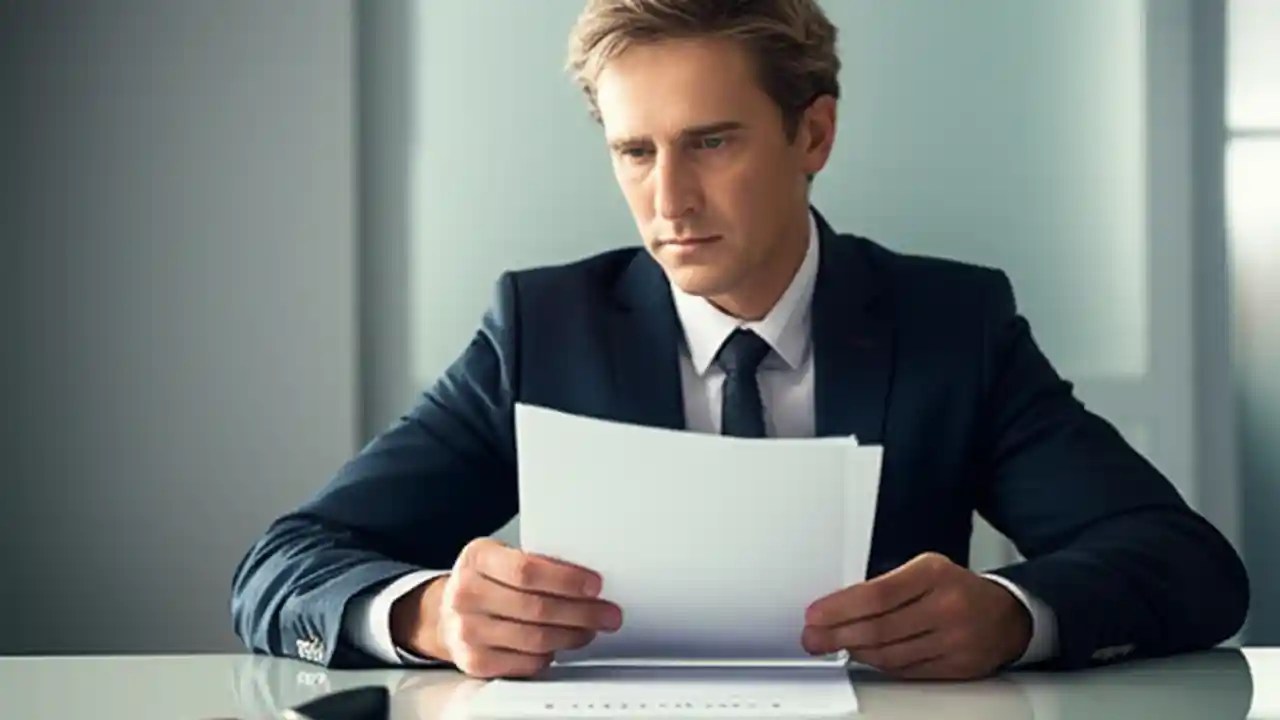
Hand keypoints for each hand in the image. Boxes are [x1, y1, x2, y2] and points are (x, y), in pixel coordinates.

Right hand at [391, 538, 622, 678]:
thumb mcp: (500, 556)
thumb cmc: (485, 580)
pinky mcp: (474, 661)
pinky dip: (551, 655)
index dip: (566, 580)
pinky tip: (561, 644)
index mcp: (477, 558)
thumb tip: (586, 579)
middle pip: (536, 608)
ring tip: (590, 629)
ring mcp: (467, 630)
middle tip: (608, 613)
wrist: (447, 612)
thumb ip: (535, 562)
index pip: (527, 570)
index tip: (595, 585)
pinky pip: (525, 662)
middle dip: (582, 612)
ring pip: (534, 638)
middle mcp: (466, 594)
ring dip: (572, 635)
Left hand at [801, 552, 1031, 679]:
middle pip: (879, 628)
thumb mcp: (925, 569)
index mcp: (933, 574)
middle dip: (837, 635)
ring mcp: (954, 640)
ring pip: (889, 655)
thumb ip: (886, 586)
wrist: (1006, 615)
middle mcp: (946, 607)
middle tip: (812, 638)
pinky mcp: (956, 667)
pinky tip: (863, 656)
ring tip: (833, 646)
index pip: (876, 594)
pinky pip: (905, 671)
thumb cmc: (955, 588)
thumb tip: (837, 607)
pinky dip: (879, 665)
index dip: (840, 608)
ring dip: (854, 651)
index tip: (815, 614)